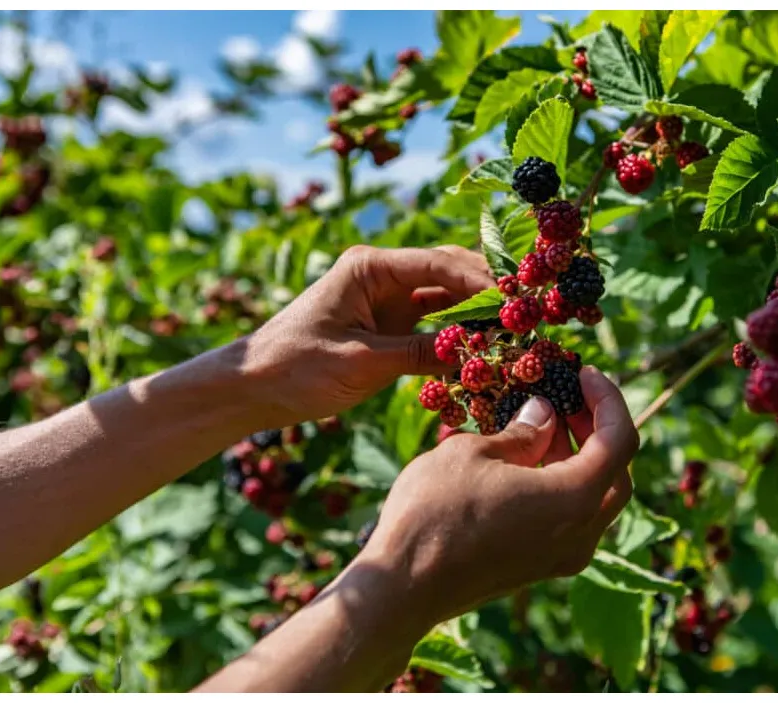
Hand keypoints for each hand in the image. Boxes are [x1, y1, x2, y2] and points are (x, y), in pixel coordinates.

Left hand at [238, 244, 494, 426]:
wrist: (253, 388)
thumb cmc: (296, 366)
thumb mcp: (361, 362)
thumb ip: (420, 354)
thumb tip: (476, 354)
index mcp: (371, 268)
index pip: (439, 265)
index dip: (481, 283)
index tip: (514, 304)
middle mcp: (383, 276)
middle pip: (449, 274)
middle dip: (487, 293)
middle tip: (524, 316)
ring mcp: (387, 301)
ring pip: (446, 300)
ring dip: (476, 316)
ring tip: (512, 334)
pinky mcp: (388, 328)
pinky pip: (433, 326)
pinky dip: (457, 337)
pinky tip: (483, 350)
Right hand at [359, 366, 638, 626]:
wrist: (402, 588)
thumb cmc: (435, 512)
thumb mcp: (473, 453)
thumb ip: (521, 432)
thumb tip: (543, 414)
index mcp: (575, 500)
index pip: (620, 441)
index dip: (608, 399)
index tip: (584, 372)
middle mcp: (581, 534)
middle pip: (615, 473)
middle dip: (597, 429)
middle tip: (568, 396)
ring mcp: (562, 557)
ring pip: (593, 499)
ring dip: (578, 457)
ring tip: (542, 421)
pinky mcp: (539, 568)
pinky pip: (569, 519)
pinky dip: (561, 484)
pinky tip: (526, 461)